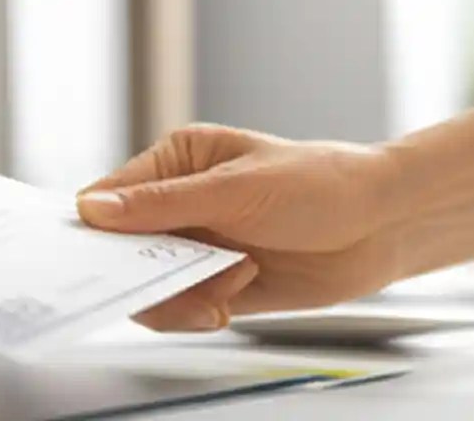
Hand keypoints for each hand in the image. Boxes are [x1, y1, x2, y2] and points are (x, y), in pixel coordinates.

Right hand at [76, 124, 402, 331]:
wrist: (382, 227)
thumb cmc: (320, 185)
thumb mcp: (236, 188)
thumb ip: (163, 203)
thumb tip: (93, 209)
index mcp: (176, 162)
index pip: (111, 197)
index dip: (95, 229)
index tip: (91, 257)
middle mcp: (179, 204)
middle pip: (123, 247)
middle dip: (142, 271)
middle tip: (166, 283)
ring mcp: (197, 245)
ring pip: (148, 283)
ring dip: (177, 295)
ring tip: (219, 292)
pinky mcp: (215, 284)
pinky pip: (178, 307)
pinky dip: (195, 312)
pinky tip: (228, 301)